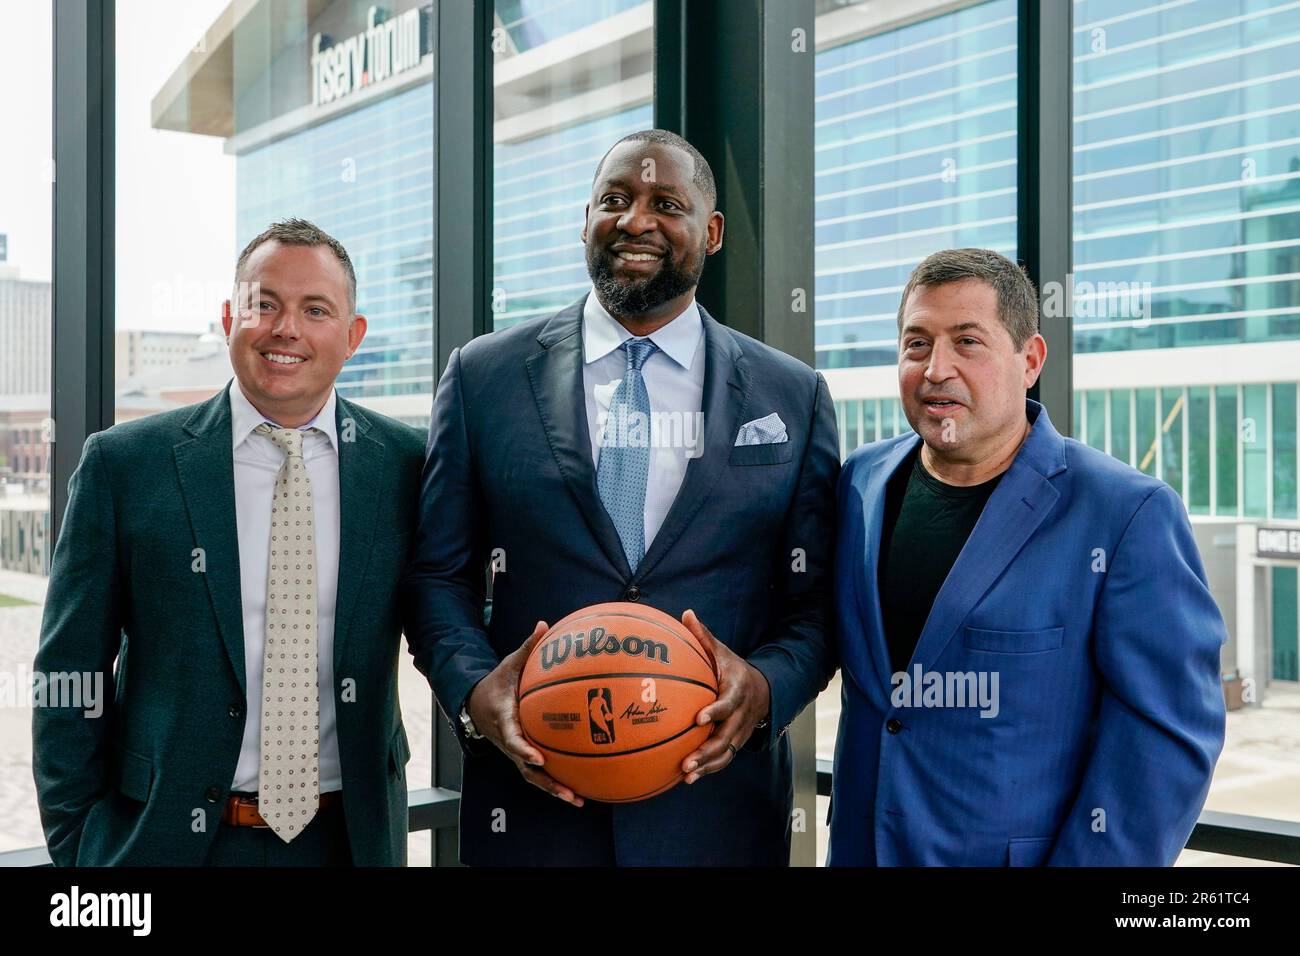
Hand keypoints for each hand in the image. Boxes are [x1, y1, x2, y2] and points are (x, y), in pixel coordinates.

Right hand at [466, 620, 584, 806]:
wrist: (476, 703)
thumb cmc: (498, 681)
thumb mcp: (509, 664)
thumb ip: (527, 648)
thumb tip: (543, 624)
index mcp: (504, 719)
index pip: (512, 737)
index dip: (524, 748)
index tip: (538, 757)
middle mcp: (508, 740)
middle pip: (525, 766)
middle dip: (546, 780)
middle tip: (567, 791)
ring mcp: (514, 751)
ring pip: (532, 776)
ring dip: (553, 789)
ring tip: (577, 800)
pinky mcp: (521, 755)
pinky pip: (537, 773)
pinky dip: (554, 783)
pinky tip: (578, 791)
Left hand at [678, 609, 770, 783]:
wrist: (763, 691)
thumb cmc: (734, 669)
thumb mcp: (723, 652)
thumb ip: (704, 637)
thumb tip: (685, 614)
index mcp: (737, 691)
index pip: (726, 704)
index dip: (714, 712)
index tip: (698, 718)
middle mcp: (740, 715)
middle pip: (725, 737)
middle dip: (706, 751)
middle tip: (686, 761)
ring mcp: (740, 732)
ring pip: (725, 753)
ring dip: (706, 766)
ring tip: (686, 775)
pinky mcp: (736, 743)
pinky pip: (723, 759)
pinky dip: (708, 769)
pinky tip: (688, 779)